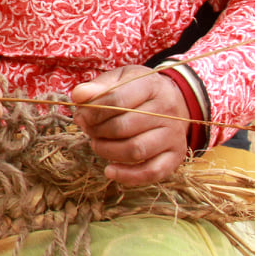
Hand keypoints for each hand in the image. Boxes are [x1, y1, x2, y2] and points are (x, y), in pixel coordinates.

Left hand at [69, 65, 188, 184]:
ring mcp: (173, 134)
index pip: (117, 99)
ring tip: (97, 144)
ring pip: (136, 150)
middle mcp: (167, 110)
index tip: (81, 116)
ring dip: (108, 151)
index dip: (93, 111)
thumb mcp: (120, 79)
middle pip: (124, 127)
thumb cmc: (139, 91)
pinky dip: (128, 176)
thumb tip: (78, 96)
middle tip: (88, 130)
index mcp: (151, 86)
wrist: (175, 100)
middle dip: (97, 131)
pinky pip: (152, 172)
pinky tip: (110, 170)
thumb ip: (98, 87)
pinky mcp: (175, 155)